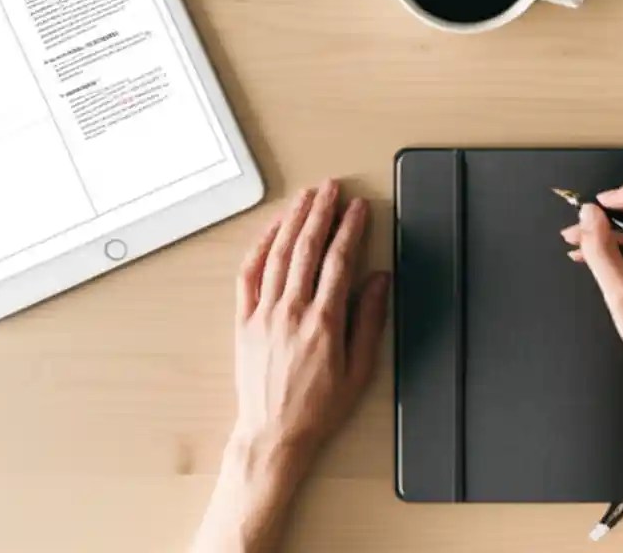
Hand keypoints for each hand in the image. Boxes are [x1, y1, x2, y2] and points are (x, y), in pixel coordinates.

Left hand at [231, 179, 390, 472]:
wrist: (273, 433)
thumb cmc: (318, 408)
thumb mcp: (359, 370)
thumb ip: (369, 321)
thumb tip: (378, 281)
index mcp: (323, 323)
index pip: (339, 261)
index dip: (350, 229)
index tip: (358, 209)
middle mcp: (291, 312)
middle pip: (306, 248)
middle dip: (321, 213)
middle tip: (331, 189)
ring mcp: (264, 314)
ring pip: (277, 254)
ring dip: (292, 220)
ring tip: (305, 197)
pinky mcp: (244, 321)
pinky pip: (249, 275)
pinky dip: (259, 247)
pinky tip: (270, 230)